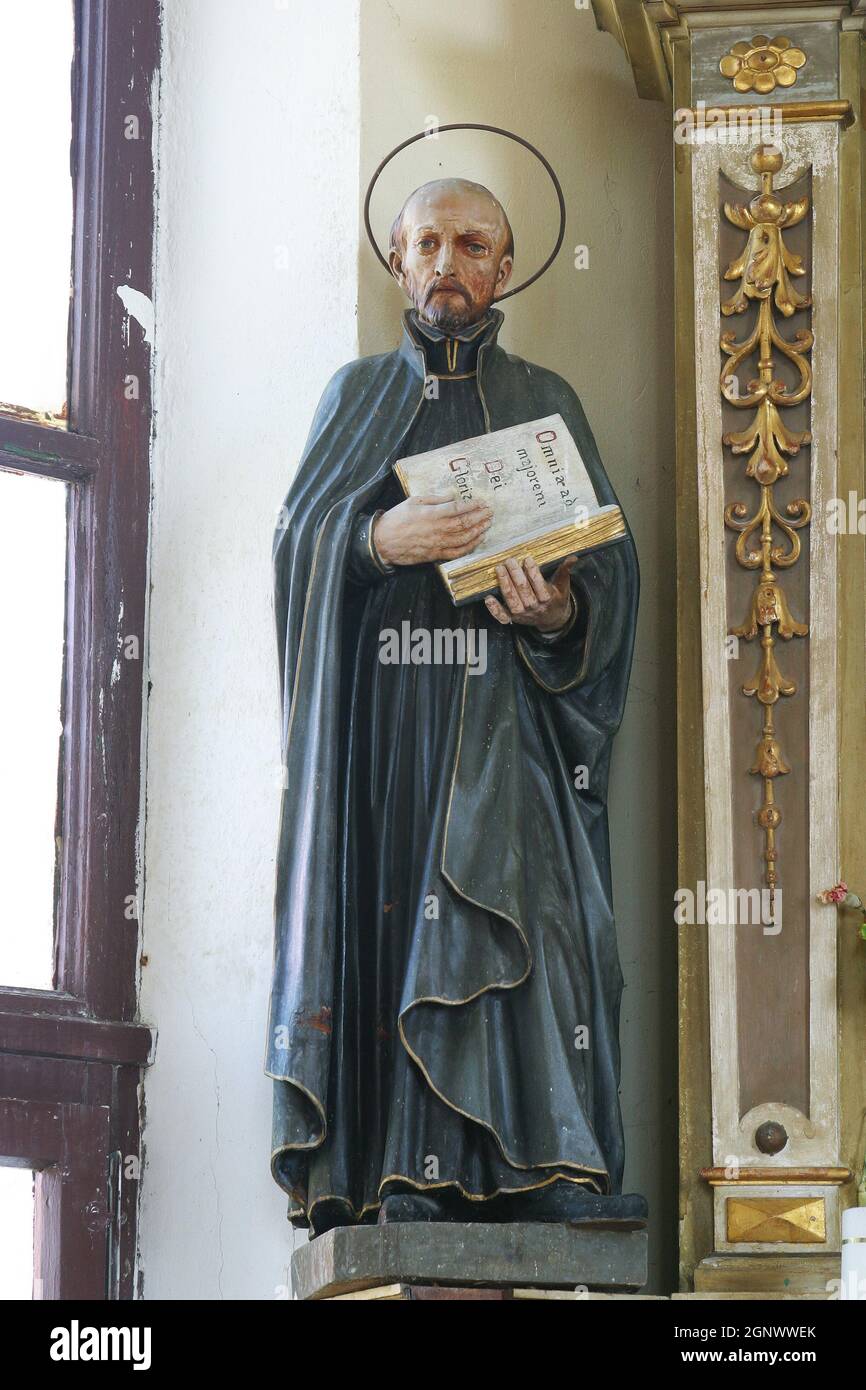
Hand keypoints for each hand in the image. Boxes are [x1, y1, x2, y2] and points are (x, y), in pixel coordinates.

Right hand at [373, 493, 492, 566]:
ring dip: (478, 531)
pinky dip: (469, 546)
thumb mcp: (414, 501)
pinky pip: (457, 552)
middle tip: (490, 512)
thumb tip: (452, 495)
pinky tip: (477, 540)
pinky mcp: (436, 554)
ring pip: (464, 538)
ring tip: (487, 524)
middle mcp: (438, 528)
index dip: (472, 505)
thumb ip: (435, 499)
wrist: (383, 542)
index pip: (458, 508)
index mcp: (432, 513)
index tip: (482, 502)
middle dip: (480, 517)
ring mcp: (438, 543)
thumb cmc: (397, 519)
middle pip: (465, 523)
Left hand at [485, 555, 575, 631]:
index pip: (539, 584)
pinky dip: (494, 609)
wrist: (552, 619)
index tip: (527, 558)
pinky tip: (488, 598)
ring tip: (499, 569)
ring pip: (512, 599)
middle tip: (510, 560)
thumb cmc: (557, 597)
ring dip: (504, 584)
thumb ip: (565, 570)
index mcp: (548, 599)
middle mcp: (534, 608)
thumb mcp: (563, 584)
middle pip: (523, 590)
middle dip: (515, 574)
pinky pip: (502, 616)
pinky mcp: (513, 619)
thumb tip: (573, 558)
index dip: (532, 571)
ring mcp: (523, 614)